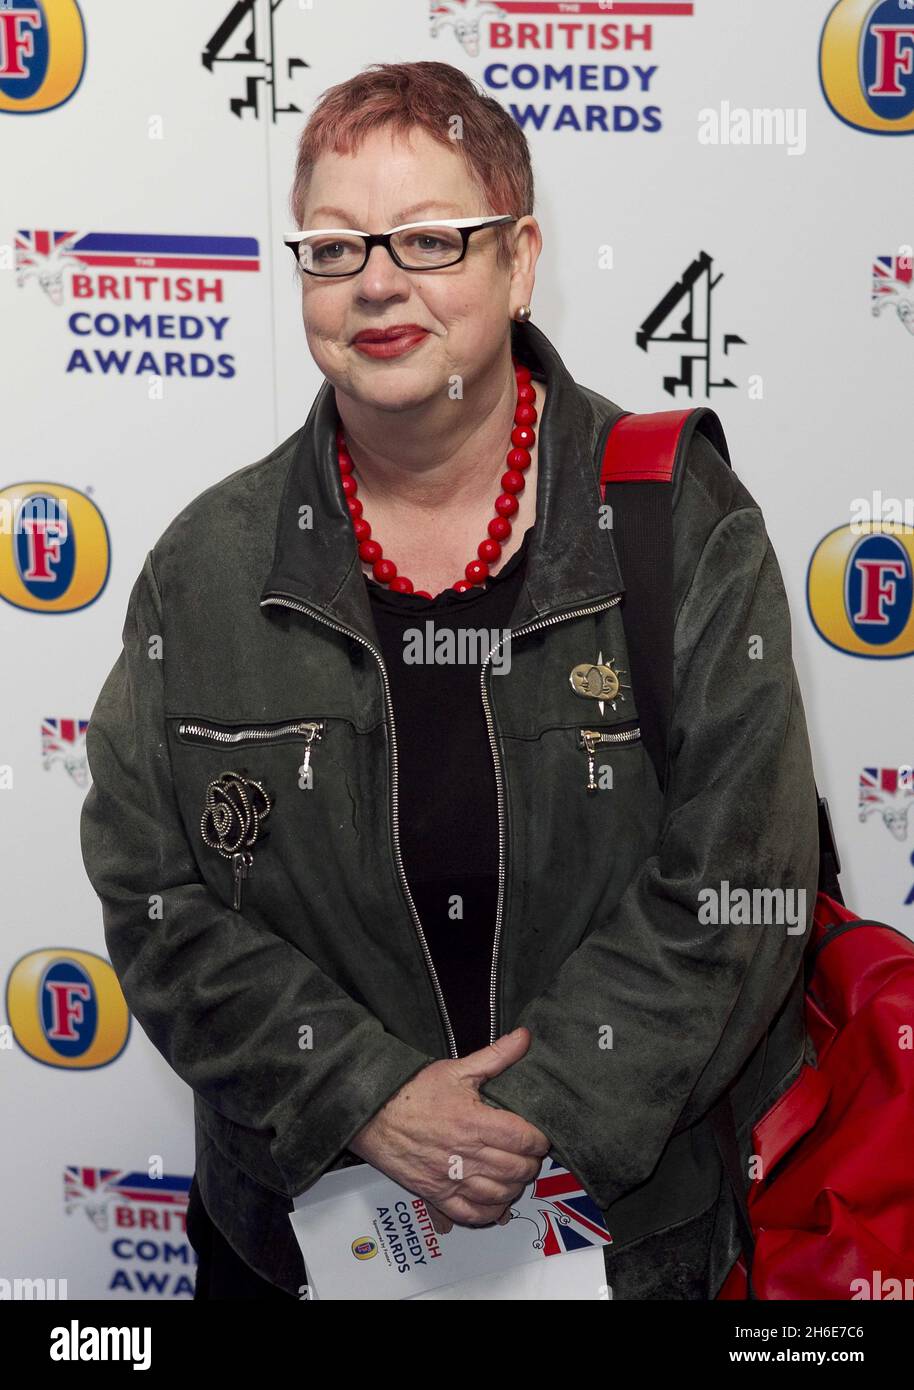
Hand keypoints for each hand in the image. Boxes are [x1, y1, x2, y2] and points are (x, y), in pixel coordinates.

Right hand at [349, 1026, 547, 1228]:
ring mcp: (451, 1178)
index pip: (523, 1139)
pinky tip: (495, 1201)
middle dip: (530, 1162)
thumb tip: (523, 1038)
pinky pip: (471, 1214)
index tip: (539, 1135)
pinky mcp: (436, 1194)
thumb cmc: (412, 1092)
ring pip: (499, 1194)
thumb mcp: (456, 1069)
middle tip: (529, 1153)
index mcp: (473, 1122)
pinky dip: (489, 1212)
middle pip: (516, 1169)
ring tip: (515, 1173)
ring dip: (514, 1186)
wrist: (373, 1114)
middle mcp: (465, 1154)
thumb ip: (495, 1056)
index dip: (539, 1139)